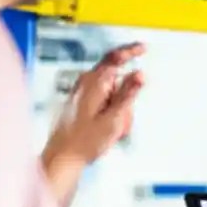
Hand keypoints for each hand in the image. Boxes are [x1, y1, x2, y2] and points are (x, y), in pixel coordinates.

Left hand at [43, 43, 144, 165]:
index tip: (144, 48)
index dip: (132, 50)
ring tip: (113, 128)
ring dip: (119, 109)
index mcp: (94, 82)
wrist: (63, 158)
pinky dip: (110, 113)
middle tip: (123, 119)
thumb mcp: (114, 118)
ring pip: (112, 92)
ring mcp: (81, 92)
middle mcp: (85, 83)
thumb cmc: (83, 141)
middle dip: (126, 98)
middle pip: (117, 79)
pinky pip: (104, 101)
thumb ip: (129, 93)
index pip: (115, 57)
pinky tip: (105, 129)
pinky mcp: (80, 102)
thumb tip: (140, 74)